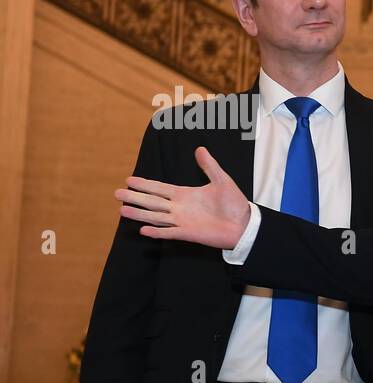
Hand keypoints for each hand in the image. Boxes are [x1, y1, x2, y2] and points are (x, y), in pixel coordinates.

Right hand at [116, 147, 248, 248]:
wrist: (244, 224)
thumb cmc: (234, 204)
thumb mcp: (222, 180)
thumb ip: (209, 166)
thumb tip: (200, 149)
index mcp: (185, 194)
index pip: (160, 188)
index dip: (145, 184)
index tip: (129, 180)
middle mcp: (180, 207)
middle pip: (152, 202)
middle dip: (135, 197)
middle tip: (116, 193)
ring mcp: (182, 221)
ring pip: (156, 217)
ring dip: (140, 214)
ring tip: (122, 210)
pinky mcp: (189, 233)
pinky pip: (169, 233)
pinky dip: (157, 232)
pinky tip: (143, 230)